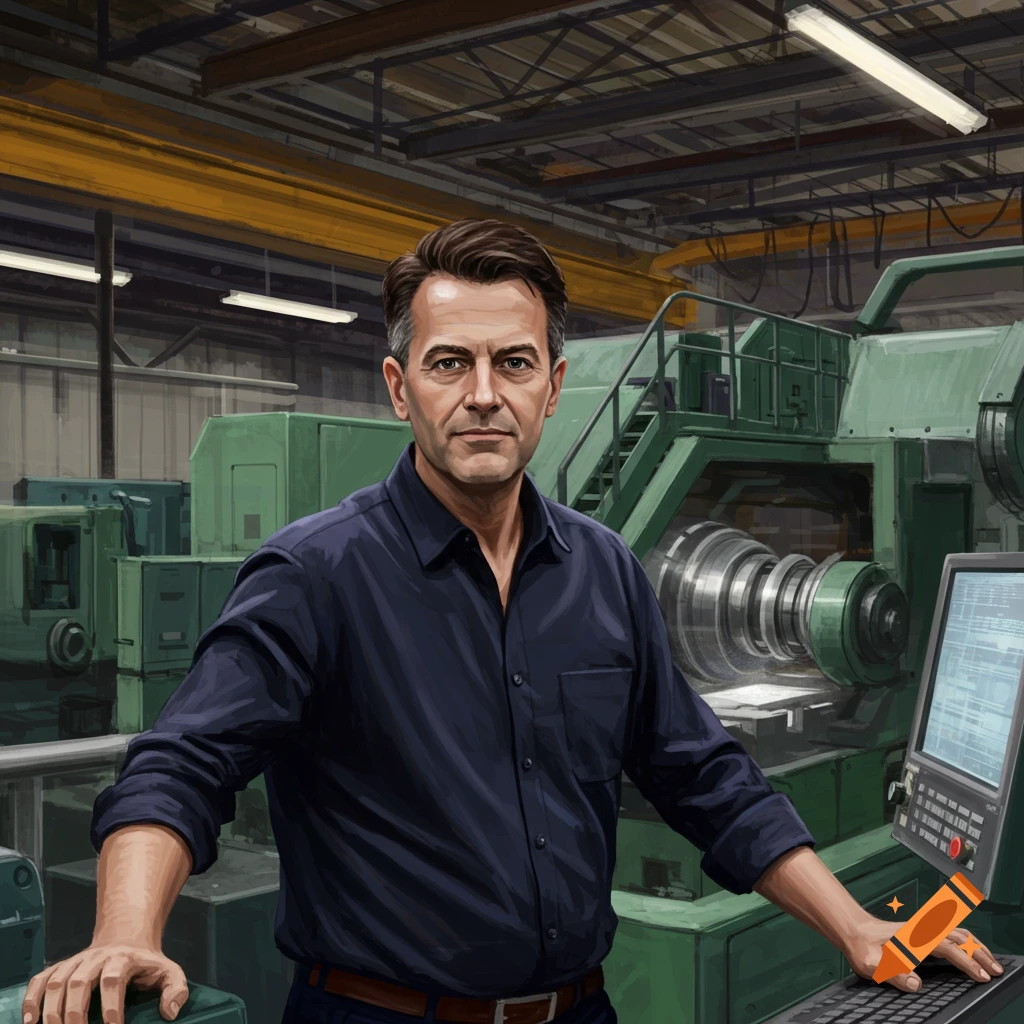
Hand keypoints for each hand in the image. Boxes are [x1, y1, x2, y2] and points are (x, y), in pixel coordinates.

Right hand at [22, 944, 187, 1023]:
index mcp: (123, 958)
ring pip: (56, 982)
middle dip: (74, 1013)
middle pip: (78, 982)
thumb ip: (176, 989)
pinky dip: (31, 999)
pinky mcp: (60, 968)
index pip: (113, 980)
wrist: (127, 939)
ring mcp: (75, 962)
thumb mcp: (169, 972)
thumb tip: (171, 1012)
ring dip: (50, 1011)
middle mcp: (96, 958)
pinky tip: (30, 1022)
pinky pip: (40, 980)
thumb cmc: (146, 964)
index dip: (112, 1006)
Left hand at [843, 916, 1003, 991]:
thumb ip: (892, 974)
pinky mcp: (922, 933)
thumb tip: (916, 984)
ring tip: (990, 961)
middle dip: (980, 953)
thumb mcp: (871, 964)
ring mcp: (922, 930)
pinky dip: (967, 940)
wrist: (852, 931)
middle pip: (958, 936)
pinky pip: (950, 933)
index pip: (947, 947)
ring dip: (976, 945)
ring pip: (956, 932)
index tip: (981, 976)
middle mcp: (920, 931)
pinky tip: (971, 949)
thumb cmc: (861, 946)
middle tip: (996, 970)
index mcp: (912, 938)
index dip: (966, 961)